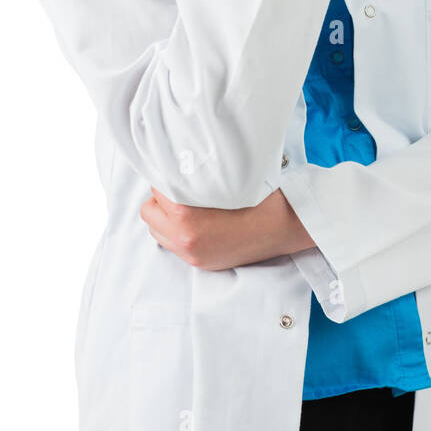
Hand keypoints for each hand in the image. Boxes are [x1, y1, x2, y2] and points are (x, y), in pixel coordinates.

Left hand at [140, 185, 305, 269]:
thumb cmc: (258, 199)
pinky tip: (195, 222)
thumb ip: (194, 179)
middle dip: (160, 198)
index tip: (174, 171)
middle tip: (178, 188)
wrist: (282, 227)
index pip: (157, 189)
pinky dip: (177, 232)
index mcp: (185, 216)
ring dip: (165, 217)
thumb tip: (175, 168)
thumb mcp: (224, 181)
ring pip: (156, 230)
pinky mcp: (199, 262)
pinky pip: (172, 245)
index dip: (166, 176)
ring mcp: (191, 253)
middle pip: (149, 211)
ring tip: (185, 206)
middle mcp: (184, 238)